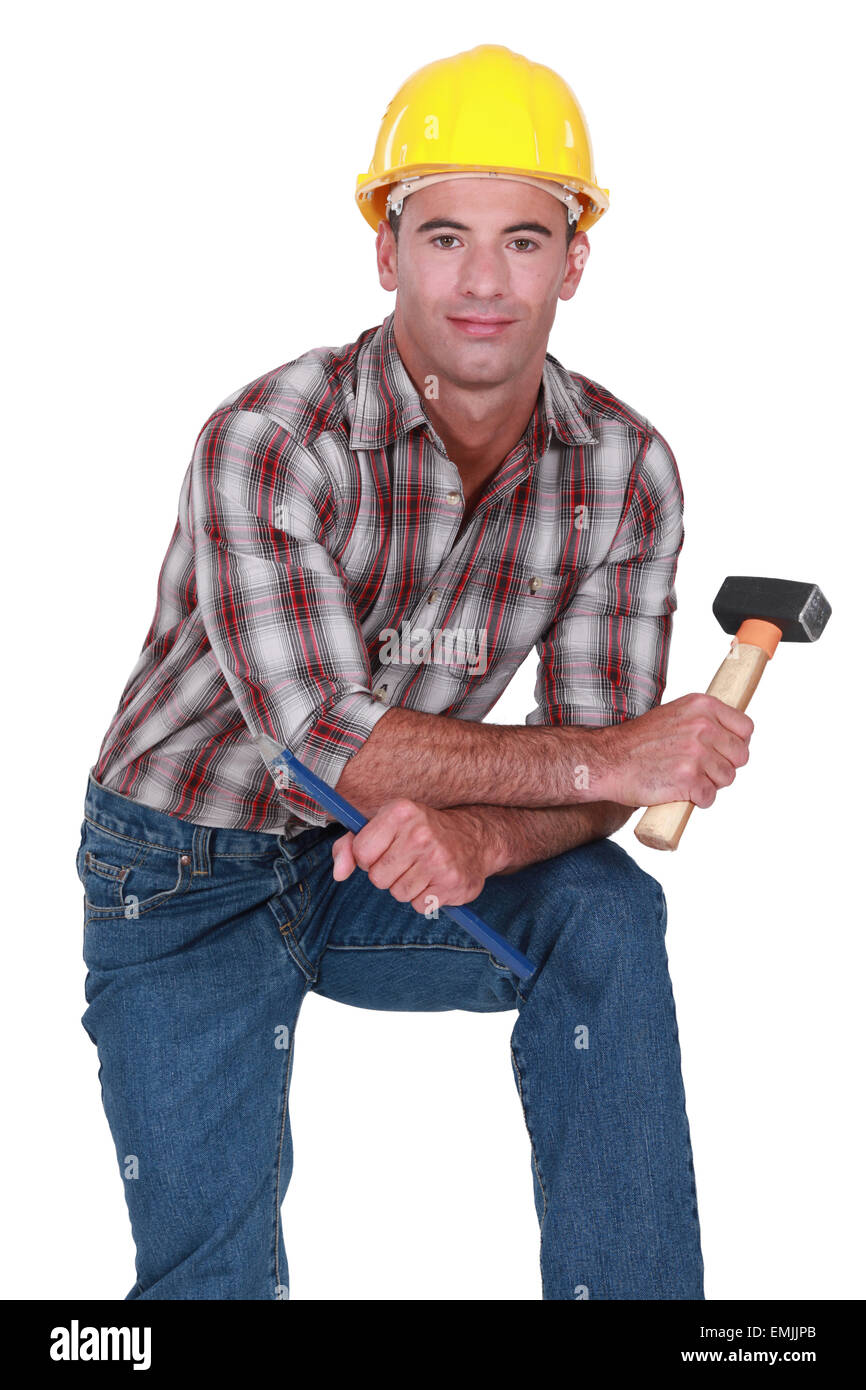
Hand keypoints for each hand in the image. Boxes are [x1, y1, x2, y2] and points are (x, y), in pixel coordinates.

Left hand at [331, 799, 488, 914]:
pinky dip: (425, 899)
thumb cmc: (418, 832)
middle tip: (406, 860)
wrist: (473, 838)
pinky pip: (419, 906)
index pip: (361, 853)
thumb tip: (338, 874)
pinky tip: (436, 880)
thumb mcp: (384, 825)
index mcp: (400, 812)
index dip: (368, 857)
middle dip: (387, 874)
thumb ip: (351, 845)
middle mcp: (420, 833)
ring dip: (406, 887)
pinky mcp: (453, 882)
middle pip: (377, 878)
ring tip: (423, 869)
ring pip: (398, 894)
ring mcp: (439, 859)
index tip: (384, 849)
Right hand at [596, 692, 753, 808]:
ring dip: (710, 783)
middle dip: (724, 766)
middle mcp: (702, 727)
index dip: (736, 743)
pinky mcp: (688, 779)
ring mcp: (696, 754)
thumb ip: (703, 720)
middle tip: (700, 768)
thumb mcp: (674, 714)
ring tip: (685, 778)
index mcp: (702, 706)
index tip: (723, 751)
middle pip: (741, 756)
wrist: (607, 760)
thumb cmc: (638, 742)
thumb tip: (732, 737)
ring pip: (727, 778)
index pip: (746, 728)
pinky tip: (680, 791)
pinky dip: (697, 800)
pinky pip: (710, 797)